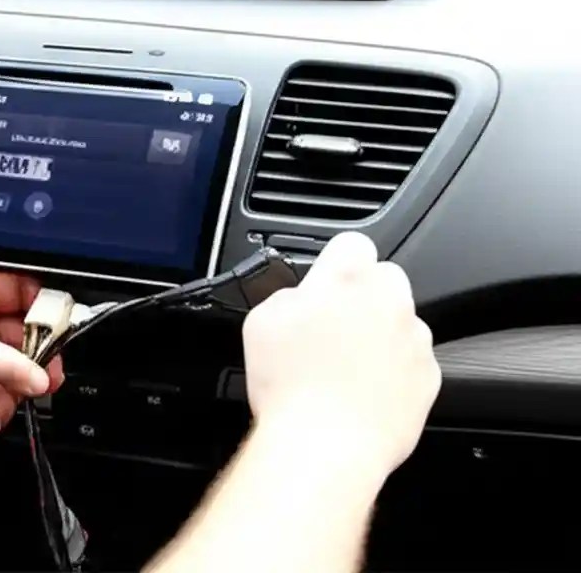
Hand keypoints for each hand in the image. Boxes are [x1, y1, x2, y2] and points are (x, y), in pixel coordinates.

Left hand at [0, 272, 64, 456]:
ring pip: (14, 372)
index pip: (13, 287)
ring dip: (14, 393)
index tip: (60, 322)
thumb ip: (11, 365)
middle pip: (21, 335)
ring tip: (4, 405)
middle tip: (48, 374)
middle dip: (36, 358)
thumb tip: (42, 376)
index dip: (38, 302)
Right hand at [242, 232, 439, 477]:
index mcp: (345, 280)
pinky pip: (412, 362)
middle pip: (384, 279)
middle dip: (363, 297)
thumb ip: (288, 296)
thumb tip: (302, 298)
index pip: (354, 243)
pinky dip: (393, 372)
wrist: (324, 447)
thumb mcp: (261, 323)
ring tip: (343, 369)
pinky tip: (361, 392)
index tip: (326, 282)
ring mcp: (414, 340)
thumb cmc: (289, 387)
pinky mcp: (429, 377)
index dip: (337, 261)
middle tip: (331, 329)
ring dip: (379, 336)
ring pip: (400, 322)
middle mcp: (388, 302)